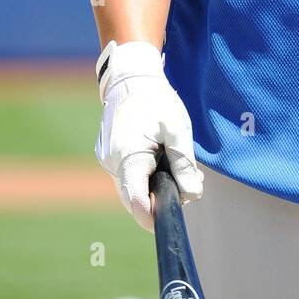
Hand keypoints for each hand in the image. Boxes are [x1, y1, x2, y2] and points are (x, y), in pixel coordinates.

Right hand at [94, 39, 203, 231]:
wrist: (130, 77)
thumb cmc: (156, 100)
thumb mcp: (177, 129)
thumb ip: (184, 164)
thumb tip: (191, 196)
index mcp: (128, 155)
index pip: (135, 200)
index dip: (152, 216)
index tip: (170, 221)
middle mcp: (112, 161)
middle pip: (135, 197)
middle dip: (162, 198)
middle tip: (191, 183)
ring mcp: (107, 159)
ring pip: (132, 186)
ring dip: (155, 186)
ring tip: (179, 164)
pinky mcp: (109, 155)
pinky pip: (129, 174)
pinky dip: (146, 174)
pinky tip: (163, 158)